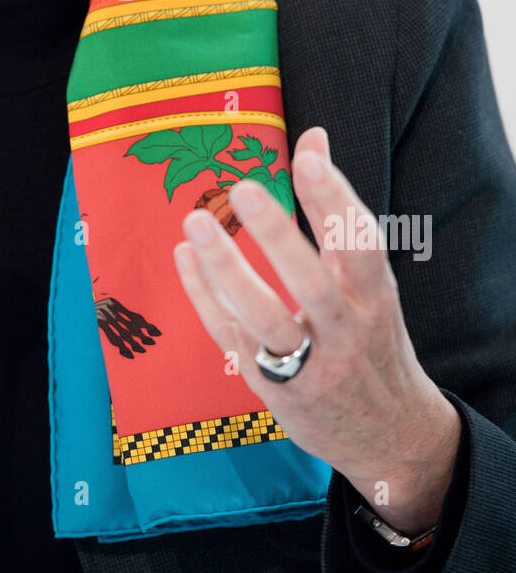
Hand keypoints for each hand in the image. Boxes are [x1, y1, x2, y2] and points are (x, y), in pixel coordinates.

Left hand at [173, 127, 461, 535]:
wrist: (389, 436)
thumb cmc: (370, 336)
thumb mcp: (368, 279)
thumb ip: (336, 211)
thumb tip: (314, 136)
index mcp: (376, 298)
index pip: (359, 244)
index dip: (335, 199)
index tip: (307, 156)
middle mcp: (347, 331)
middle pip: (312, 283)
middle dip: (277, 235)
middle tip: (241, 188)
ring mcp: (310, 365)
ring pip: (266, 318)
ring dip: (227, 271)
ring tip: (195, 223)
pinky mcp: (274, 386)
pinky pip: (233, 337)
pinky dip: (205, 297)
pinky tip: (184, 257)